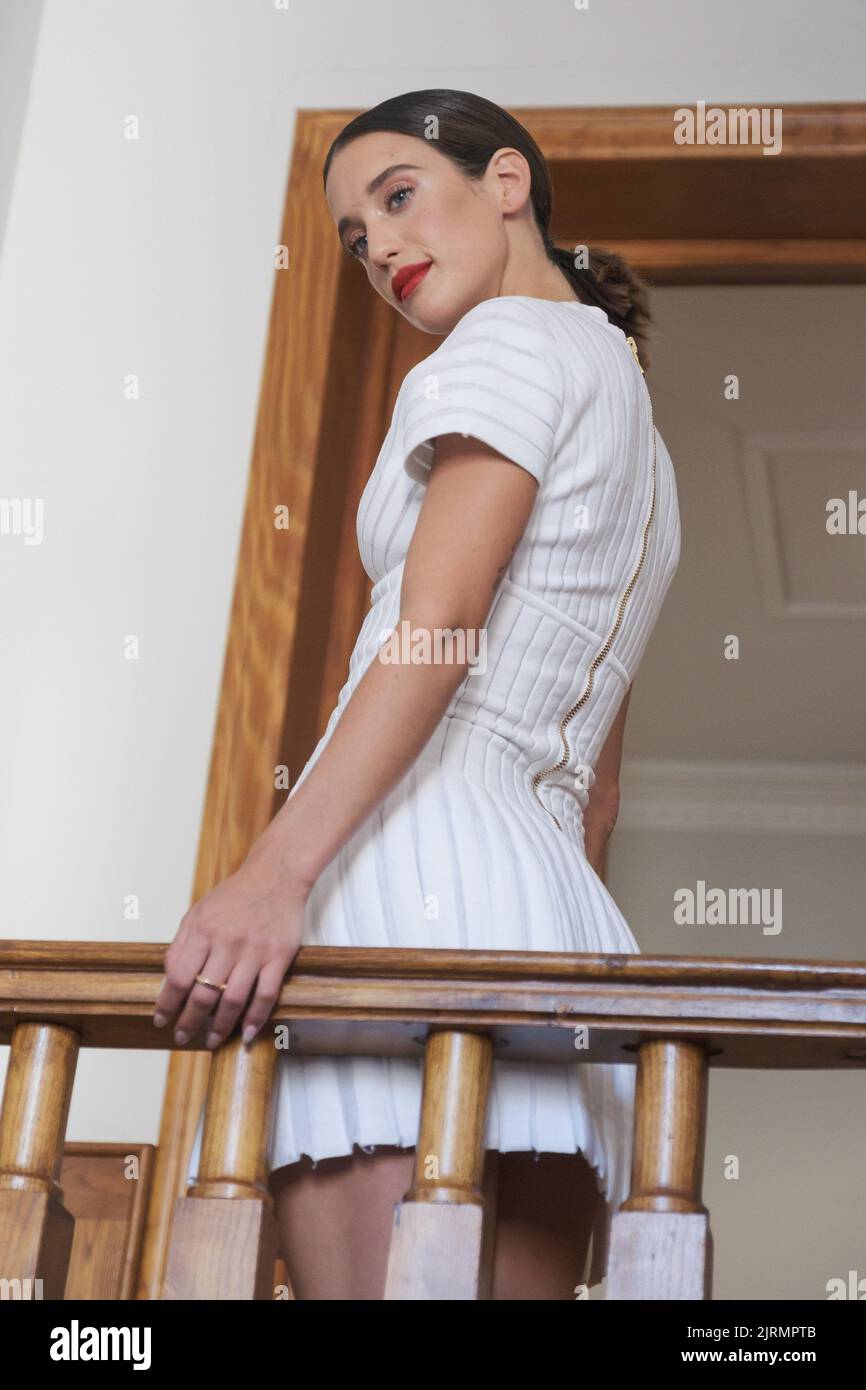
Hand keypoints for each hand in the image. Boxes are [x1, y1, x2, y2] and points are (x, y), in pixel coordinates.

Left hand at [153, 852, 308, 1049]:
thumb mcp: (198, 912)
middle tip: (183, 1037)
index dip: (167, 1004)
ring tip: (211, 1040)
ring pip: (233, 999)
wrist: (276, 875)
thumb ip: (181, 944)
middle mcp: (228, 942)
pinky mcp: (279, 956)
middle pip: (203, 993)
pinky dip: (255, 1017)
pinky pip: (266, 994)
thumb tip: (168, 979)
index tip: (161, 1020)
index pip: (179, 977)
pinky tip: (246, 1032)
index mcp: (203, 931)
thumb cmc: (235, 896)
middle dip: (190, 1021)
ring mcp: (255, 950)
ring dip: (220, 1026)